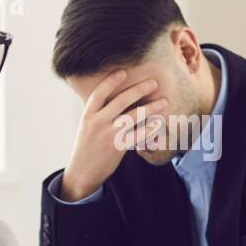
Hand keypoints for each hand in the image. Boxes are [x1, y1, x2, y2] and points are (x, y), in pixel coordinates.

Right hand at [60, 69, 167, 199]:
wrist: (81, 173)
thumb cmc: (86, 148)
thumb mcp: (86, 127)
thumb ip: (99, 113)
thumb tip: (116, 100)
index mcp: (88, 115)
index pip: (99, 93)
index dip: (111, 81)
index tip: (123, 72)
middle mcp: (97, 122)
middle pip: (120, 100)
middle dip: (139, 90)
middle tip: (153, 83)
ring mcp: (107, 134)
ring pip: (133, 116)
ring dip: (151, 108)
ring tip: (163, 102)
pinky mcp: (117, 147)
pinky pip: (137, 135)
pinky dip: (150, 128)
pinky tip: (159, 123)